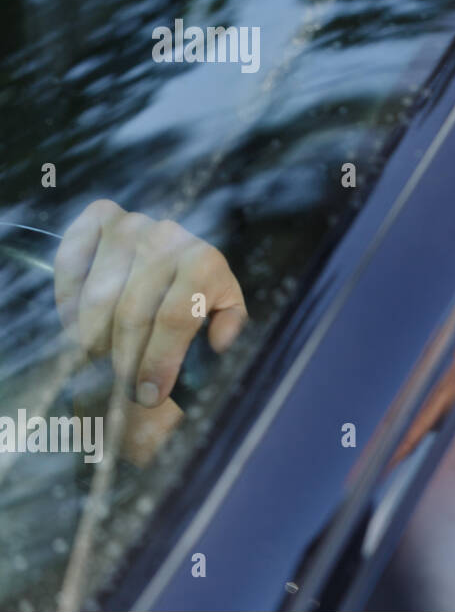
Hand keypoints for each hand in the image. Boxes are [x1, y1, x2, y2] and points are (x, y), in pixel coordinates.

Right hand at [53, 199, 247, 405]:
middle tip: (120, 387)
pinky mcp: (99, 217)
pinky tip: (77, 324)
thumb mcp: (225, 310)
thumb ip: (229, 325)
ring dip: (93, 337)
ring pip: (98, 296)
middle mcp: (169, 235)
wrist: (173, 259)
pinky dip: (68, 299)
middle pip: (133, 313)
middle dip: (124, 359)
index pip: (174, 318)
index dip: (158, 361)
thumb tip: (219, 341)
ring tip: (100, 360)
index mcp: (206, 261)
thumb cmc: (200, 295)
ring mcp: (132, 223)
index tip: (150, 394)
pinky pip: (71, 264)